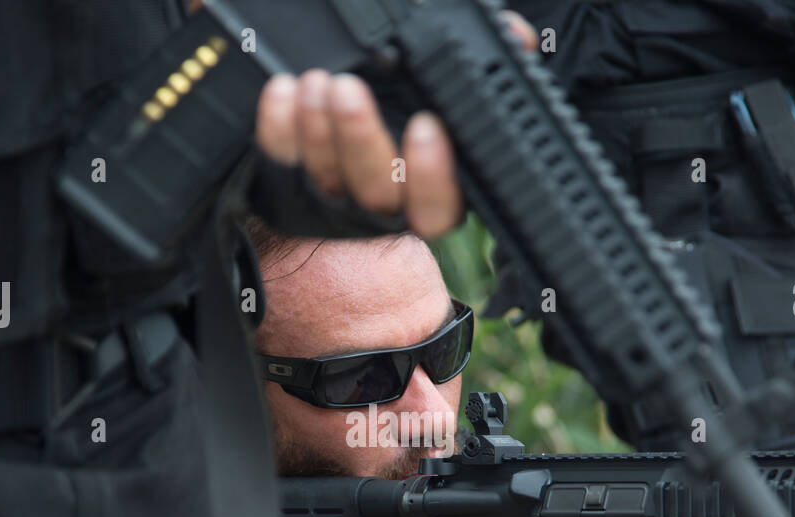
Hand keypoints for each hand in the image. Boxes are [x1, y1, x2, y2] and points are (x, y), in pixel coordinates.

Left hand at [251, 11, 536, 238]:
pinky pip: (282, 162)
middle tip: (348, 91)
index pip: (439, 203)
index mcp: (433, 189)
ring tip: (314, 84)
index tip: (424, 127)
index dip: (433, 174)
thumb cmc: (413, 106)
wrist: (348, 136)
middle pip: (377, 191)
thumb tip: (515, 35)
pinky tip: (282, 93)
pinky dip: (279, 129)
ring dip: (319, 131)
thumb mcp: (453, 88)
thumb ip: (487, 64)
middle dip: (361, 140)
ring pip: (328, 178)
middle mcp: (386, 201)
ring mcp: (337, 197)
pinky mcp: (292, 183)